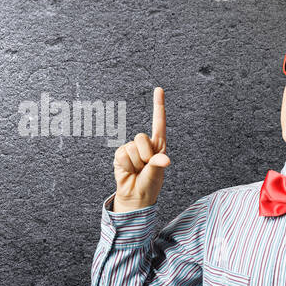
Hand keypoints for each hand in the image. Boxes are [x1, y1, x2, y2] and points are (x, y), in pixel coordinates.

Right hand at [112, 86, 170, 210]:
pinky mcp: (120, 155)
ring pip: (132, 148)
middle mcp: (145, 145)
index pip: (159, 122)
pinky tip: (129, 171)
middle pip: (142, 138)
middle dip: (145, 155)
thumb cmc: (150, 184)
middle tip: (145, 167)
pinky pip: (122, 155)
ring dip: (136, 163)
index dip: (158, 105)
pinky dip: (127, 166)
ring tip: (137, 171)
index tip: (159, 89)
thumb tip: (165, 160)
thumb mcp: (157, 173)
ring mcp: (131, 149)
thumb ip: (159, 163)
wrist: (135, 196)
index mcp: (158, 145)